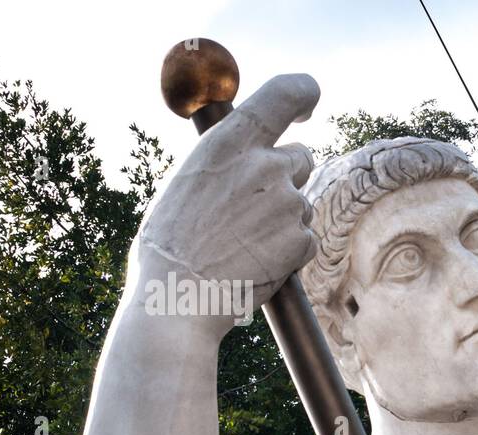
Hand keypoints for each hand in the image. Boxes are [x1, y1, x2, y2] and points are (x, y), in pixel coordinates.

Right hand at [137, 74, 320, 323]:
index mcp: (229, 141)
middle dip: (285, 177)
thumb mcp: (188, 181)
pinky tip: (255, 263)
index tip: (307, 106)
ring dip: (283, 219)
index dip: (304, 95)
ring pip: (302, 203)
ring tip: (241, 244)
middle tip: (252, 208)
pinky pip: (306, 239)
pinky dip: (289, 251)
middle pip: (301, 157)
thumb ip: (226, 162)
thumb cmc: (170, 245)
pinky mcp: (301, 240)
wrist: (177, 298)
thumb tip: (246, 156)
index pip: (285, 93)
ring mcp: (288, 203)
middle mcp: (265, 165)